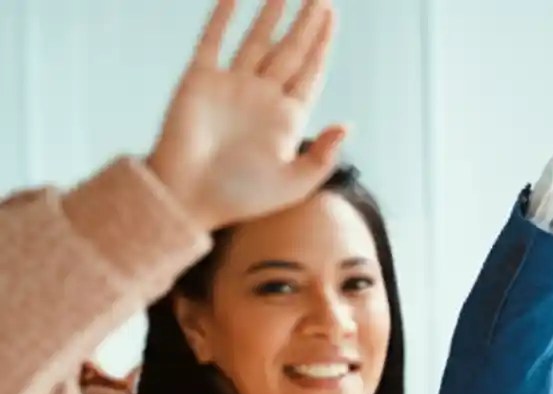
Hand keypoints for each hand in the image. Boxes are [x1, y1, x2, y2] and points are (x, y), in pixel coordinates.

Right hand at [147, 0, 344, 230]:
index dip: (322, 44)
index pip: (310, 72)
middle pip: (290, 50)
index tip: (331, 16)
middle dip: (306, 23)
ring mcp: (232, 86)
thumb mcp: (293, 183)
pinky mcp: (200, 80)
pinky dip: (223, 17)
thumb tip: (347, 125)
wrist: (188, 199)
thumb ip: (323, 155)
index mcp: (287, 118)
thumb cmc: (241, 198)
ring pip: (258, 40)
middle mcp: (262, 97)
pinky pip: (213, 41)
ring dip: (271, 15)